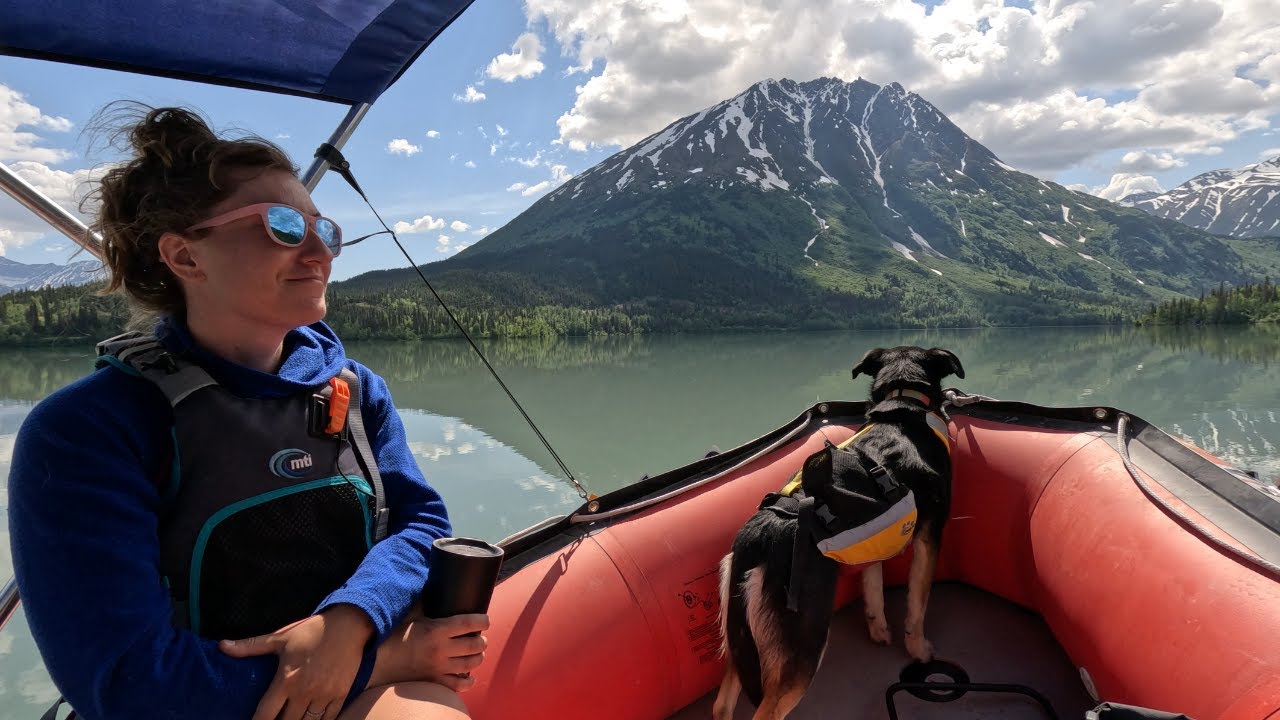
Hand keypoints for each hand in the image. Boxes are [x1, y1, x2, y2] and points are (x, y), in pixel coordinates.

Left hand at [219, 604, 373, 719]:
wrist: (349, 625)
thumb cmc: (311, 630)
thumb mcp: (280, 637)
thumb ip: (251, 646)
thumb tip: (221, 646)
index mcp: (286, 680)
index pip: (266, 714)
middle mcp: (305, 691)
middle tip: (275, 719)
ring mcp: (324, 695)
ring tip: (292, 719)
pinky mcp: (340, 694)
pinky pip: (329, 719)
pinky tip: (311, 719)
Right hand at [369, 612, 488, 691]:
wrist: (377, 660)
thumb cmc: (395, 634)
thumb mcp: (412, 615)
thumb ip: (427, 603)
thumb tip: (438, 583)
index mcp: (436, 630)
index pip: (469, 623)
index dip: (483, 621)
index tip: (485, 620)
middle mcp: (440, 650)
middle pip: (475, 645)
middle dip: (482, 641)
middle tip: (481, 637)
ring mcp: (438, 667)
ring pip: (470, 665)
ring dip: (478, 658)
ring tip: (477, 653)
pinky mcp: (433, 681)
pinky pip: (458, 685)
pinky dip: (468, 681)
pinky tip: (469, 676)